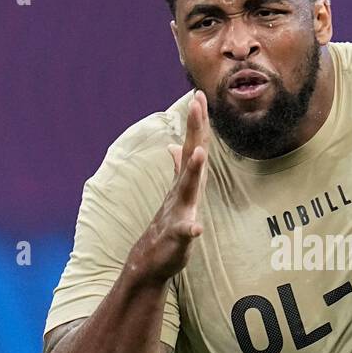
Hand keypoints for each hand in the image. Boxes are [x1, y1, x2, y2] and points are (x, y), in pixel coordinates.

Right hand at [132, 92, 209, 282]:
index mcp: (185, 182)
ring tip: (199, 152)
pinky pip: (184, 232)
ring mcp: (178, 212)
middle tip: (196, 102)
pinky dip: (190, 228)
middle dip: (195, 130)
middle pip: (190, 156)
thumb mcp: (178, 192)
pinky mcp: (178, 237)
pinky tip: (196, 227)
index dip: (197, 121)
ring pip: (187, 189)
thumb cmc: (170, 224)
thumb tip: (175, 146)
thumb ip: (179, 168)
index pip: (193, 146)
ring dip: (193, 171)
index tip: (198, 94)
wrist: (152, 258)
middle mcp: (181, 192)